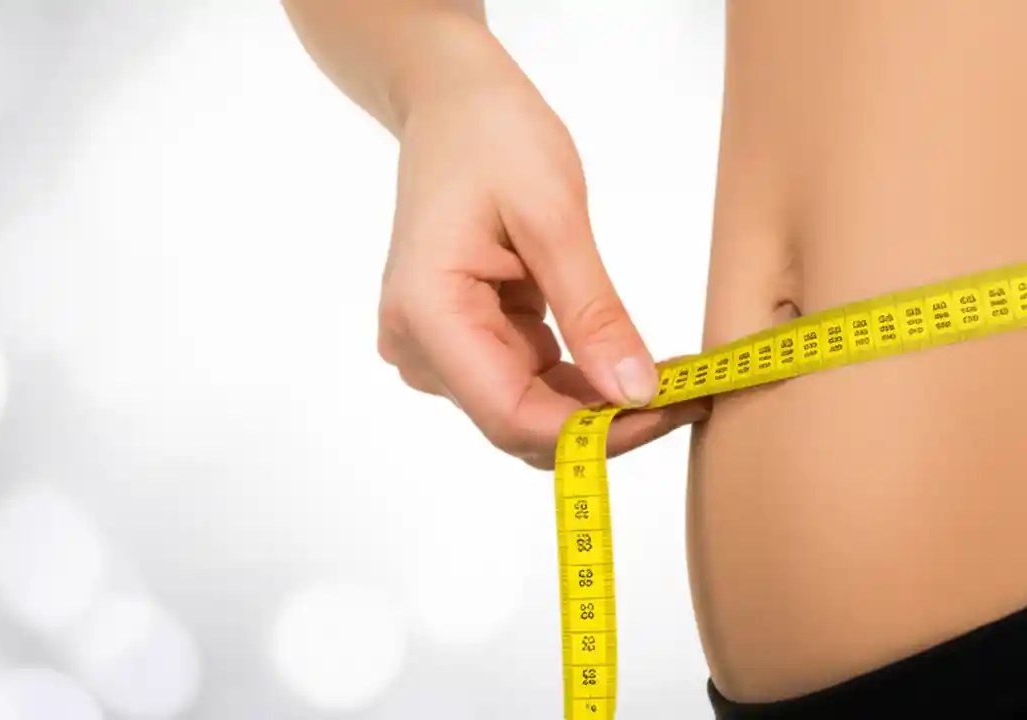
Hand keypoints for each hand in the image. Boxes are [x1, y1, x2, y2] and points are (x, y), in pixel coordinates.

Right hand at [377, 29, 709, 467]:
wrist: (450, 105)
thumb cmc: (493, 138)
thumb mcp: (555, 219)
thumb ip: (594, 314)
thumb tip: (638, 394)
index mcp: (427, 315)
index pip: (511, 414)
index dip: (594, 433)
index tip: (673, 410)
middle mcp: (419, 348)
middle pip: (517, 422)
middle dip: (603, 422)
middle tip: (690, 396)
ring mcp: (435, 348)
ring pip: (524, 410)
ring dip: (596, 404)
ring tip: (671, 379)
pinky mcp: (460, 340)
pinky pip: (523, 381)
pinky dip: (578, 380)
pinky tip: (626, 361)